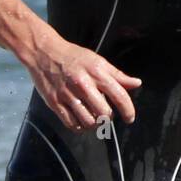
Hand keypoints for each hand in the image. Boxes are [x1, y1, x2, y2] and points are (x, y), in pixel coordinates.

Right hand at [24, 36, 141, 133]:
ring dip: (95, 124)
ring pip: (88, 122)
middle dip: (109, 117)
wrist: (44, 53)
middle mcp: (83, 85)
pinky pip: (71, 124)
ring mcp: (67, 95)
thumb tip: (136, 83)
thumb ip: (117, 75)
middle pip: (104, 113)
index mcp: (96, 73)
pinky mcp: (55, 103)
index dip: (128, 110)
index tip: (130, 117)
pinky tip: (82, 120)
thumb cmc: (73, 57)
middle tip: (106, 114)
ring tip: (94, 118)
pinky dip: (80, 127)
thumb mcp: (97, 61)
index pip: (119, 95)